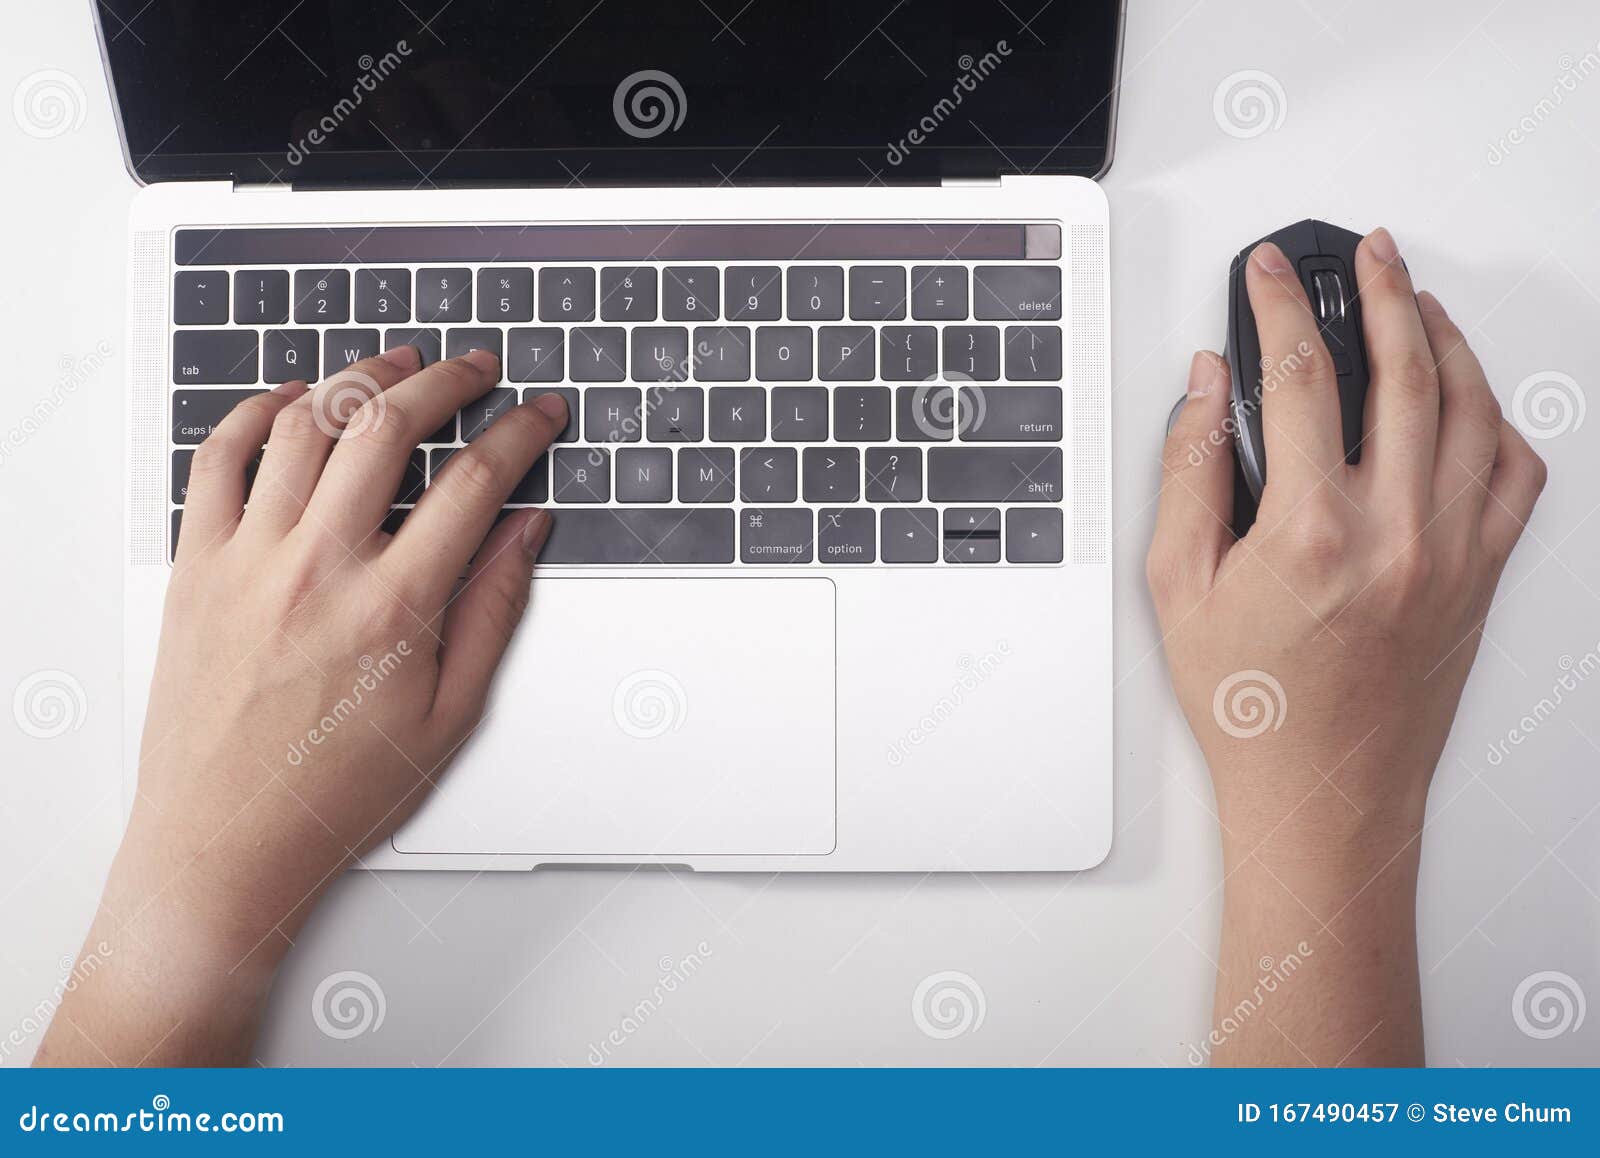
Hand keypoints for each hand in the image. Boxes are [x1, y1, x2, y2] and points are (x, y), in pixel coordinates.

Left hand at [38, 346, 565, 1064]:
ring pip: (306, 425)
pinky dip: (256, 412)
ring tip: (394, 364)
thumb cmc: (334, 792)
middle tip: (475, 370)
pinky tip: (291, 399)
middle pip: (388, 428)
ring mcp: (249, 560)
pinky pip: (218, 459)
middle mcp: (319, 568)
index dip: (520, 434)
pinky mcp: (197, 566)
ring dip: (358, 378)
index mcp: (393, 609)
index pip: (473, 483)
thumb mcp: (449, 716)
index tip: (539, 414)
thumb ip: (493, 612)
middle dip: (446, 381)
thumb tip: (524, 532)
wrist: (225, 842)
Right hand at [1148, 228, 1545, 1064]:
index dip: (1280, 306)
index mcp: (1311, 529)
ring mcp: (1454, 550)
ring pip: (1471, 408)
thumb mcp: (1178, 587)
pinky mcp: (1484, 575)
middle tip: (1367, 252)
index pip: (1302, 376)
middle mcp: (1397, 530)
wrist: (1324, 793)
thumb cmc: (1251, 705)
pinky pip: (1514, 474)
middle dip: (1384, 291)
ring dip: (1448, 338)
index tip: (1269, 272)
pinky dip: (1498, 419)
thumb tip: (1208, 388)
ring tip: (1420, 300)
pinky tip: (1471, 398)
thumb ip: (1189, 472)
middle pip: (1405, 370)